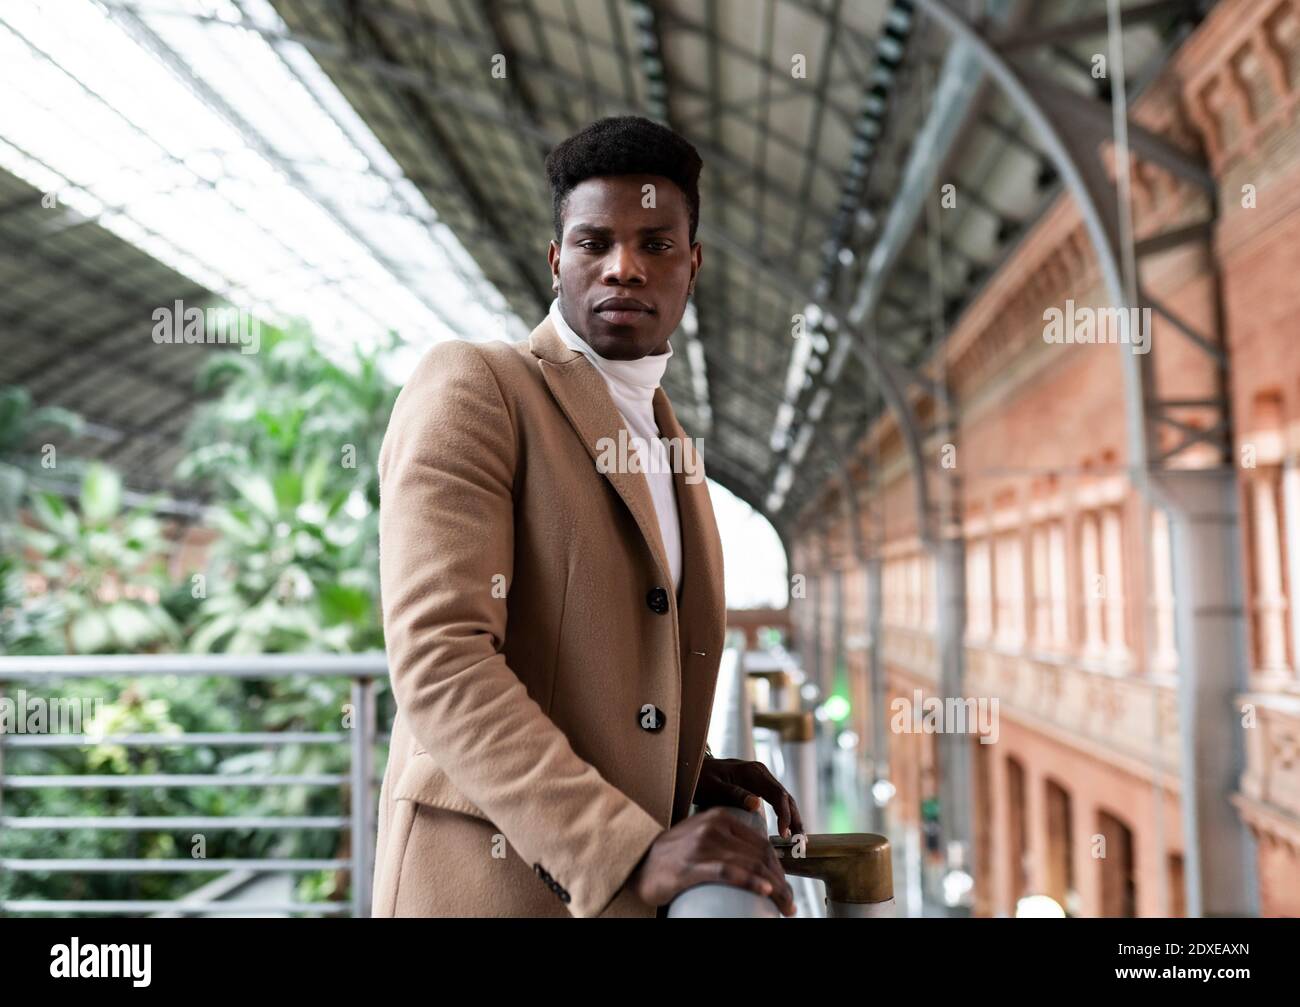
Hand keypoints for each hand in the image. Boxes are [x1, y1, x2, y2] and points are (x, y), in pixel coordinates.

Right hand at [628, 807, 796, 915]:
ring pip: (750, 865)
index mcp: (720, 818)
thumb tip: (758, 861)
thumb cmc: (673, 856)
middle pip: (760, 855)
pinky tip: (765, 892)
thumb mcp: (702, 836)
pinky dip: (751, 882)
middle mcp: (714, 827)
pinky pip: (729, 872)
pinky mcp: (692, 865)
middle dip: (781, 882)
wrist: (637, 863)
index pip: (762, 844)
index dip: (780, 868)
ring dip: (774, 889)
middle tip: (790, 903)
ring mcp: (703, 845)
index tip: (786, 887)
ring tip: (784, 906)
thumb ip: (726, 839)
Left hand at [692, 756, 805, 839]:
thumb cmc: (701, 779)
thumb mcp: (713, 787)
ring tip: (799, 840)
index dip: (784, 815)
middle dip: (795, 819)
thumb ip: (734, 794)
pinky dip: (784, 815)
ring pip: (784, 799)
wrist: (693, 769)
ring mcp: (761, 779)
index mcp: (753, 772)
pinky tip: (787, 830)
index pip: (778, 794)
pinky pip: (776, 801)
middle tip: (801, 842)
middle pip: (786, 797)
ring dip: (793, 818)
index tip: (785, 834)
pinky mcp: (758, 786)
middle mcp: (761, 773)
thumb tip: (757, 804)